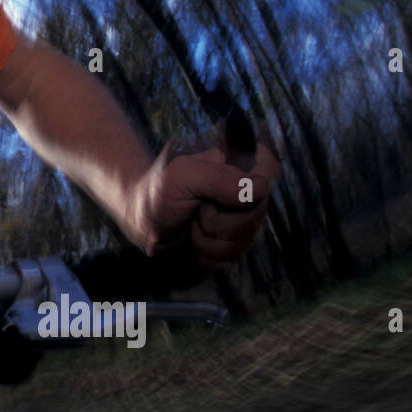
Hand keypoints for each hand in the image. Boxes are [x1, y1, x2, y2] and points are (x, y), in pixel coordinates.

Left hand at [129, 121, 280, 268]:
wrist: (142, 227)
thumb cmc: (157, 194)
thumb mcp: (178, 176)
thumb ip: (217, 177)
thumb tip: (256, 189)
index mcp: (234, 158)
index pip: (269, 159)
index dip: (248, 182)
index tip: (220, 191)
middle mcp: (245, 185)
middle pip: (258, 207)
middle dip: (217, 217)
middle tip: (194, 209)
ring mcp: (244, 214)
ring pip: (246, 235)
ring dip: (208, 237)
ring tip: (191, 224)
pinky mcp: (237, 239)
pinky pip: (234, 253)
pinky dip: (207, 252)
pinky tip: (194, 240)